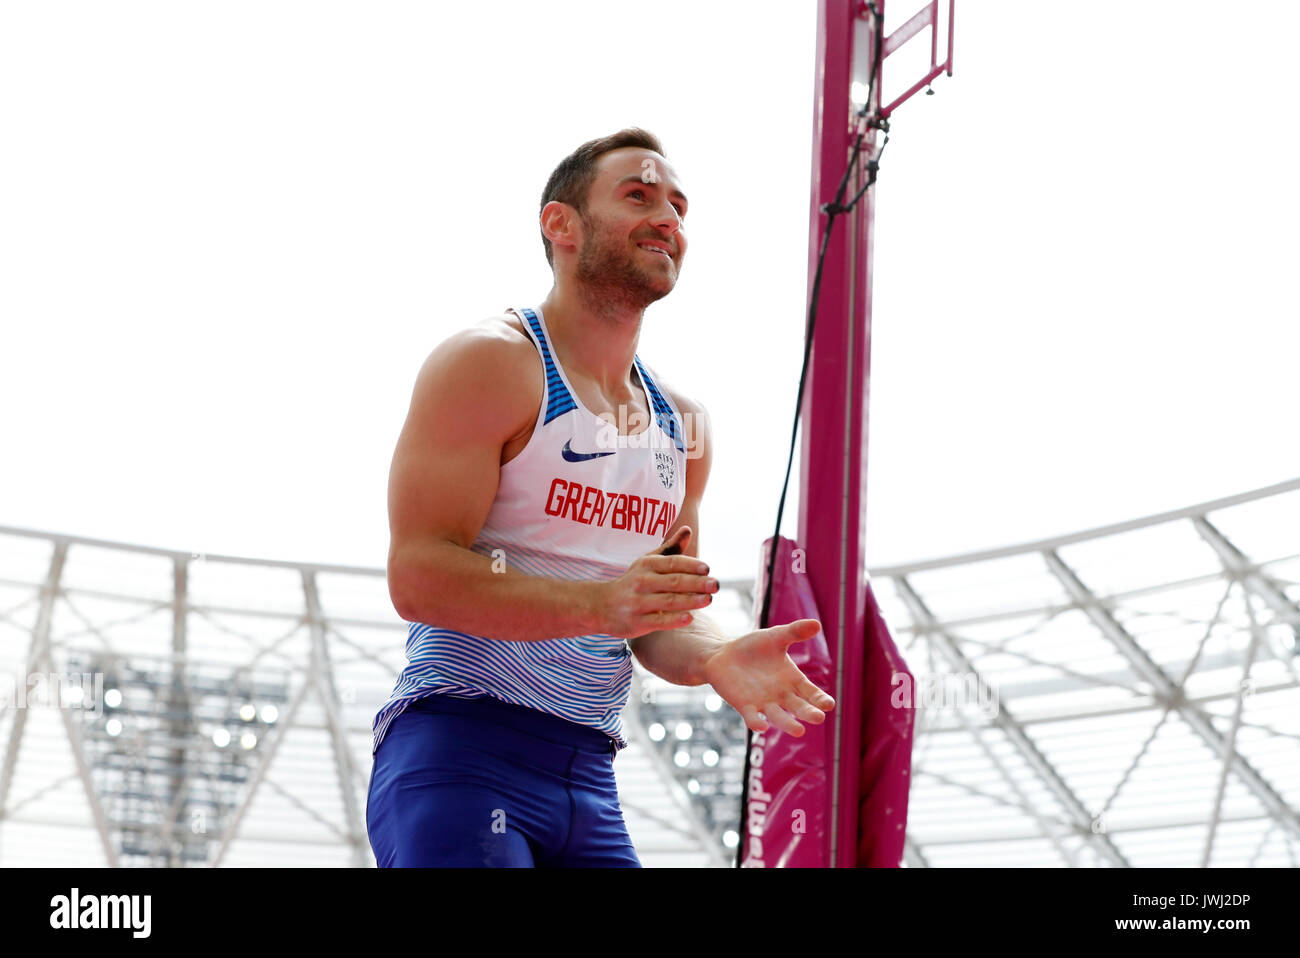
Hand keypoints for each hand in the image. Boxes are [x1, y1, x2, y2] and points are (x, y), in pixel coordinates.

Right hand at [595, 526, 716, 638]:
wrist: (600, 605)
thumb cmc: (632, 582)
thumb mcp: (647, 562)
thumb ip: (670, 549)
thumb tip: (688, 530)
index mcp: (647, 565)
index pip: (672, 563)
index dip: (691, 565)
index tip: (708, 569)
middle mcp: (641, 582)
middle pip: (673, 581)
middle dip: (696, 583)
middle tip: (716, 585)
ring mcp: (638, 603)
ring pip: (668, 601)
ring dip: (690, 600)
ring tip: (708, 600)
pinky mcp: (636, 622)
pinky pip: (658, 621)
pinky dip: (674, 620)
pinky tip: (690, 618)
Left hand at [702, 618, 834, 735]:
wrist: (723, 655)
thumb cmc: (753, 647)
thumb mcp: (775, 637)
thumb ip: (794, 632)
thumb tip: (817, 624)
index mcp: (793, 680)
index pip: (811, 693)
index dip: (820, 699)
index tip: (829, 704)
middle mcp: (782, 695)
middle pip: (799, 707)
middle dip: (808, 713)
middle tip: (819, 718)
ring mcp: (764, 702)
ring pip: (778, 717)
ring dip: (788, 724)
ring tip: (799, 731)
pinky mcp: (744, 706)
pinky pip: (752, 717)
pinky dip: (756, 722)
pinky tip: (761, 726)